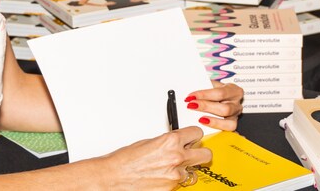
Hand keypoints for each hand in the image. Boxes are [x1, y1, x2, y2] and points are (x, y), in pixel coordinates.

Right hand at [96, 127, 210, 189]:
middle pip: (206, 154)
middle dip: (199, 152)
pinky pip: (180, 183)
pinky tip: (161, 176)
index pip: (197, 133)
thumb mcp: (149, 142)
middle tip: (192, 152)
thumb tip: (177, 142)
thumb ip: (168, 141)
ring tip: (169, 167)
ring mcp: (175, 176)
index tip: (192, 137)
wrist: (113, 177)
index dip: (194, 135)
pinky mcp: (171, 189)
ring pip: (192, 171)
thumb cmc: (124, 160)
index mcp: (171, 141)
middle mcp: (177, 158)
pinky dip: (173, 180)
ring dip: (185, 169)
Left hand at [185, 82, 243, 130]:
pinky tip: (206, 126)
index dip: (204, 95)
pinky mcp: (232, 125)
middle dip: (206, 107)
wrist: (221, 97)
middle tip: (191, 106)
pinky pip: (227, 130)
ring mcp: (235, 116)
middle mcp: (237, 104)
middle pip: (225, 108)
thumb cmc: (215, 91)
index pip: (220, 93)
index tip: (191, 96)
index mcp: (233, 90)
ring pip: (228, 122)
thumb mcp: (211, 84)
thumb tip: (191, 94)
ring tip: (200, 119)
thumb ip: (203, 87)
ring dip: (213, 121)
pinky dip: (217, 128)